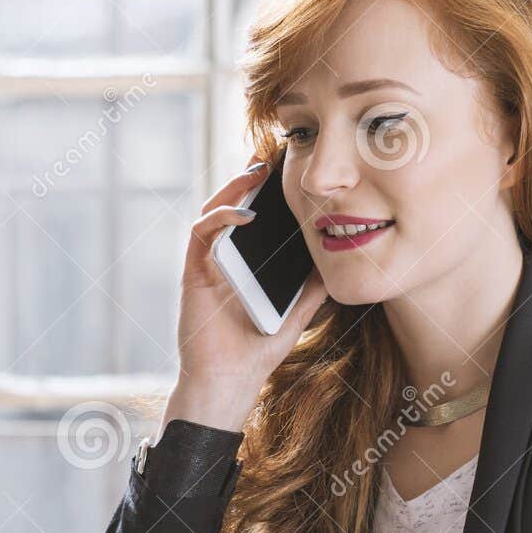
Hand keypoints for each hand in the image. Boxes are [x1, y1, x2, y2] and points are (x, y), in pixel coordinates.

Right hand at [166, 161, 327, 430]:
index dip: (266, 189)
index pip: (254, 214)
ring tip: (257, 171)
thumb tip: (338, 260)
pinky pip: (201, 233)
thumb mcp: (299, 311)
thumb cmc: (259, 349)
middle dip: (249, 176)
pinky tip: (244, 213)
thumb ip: (313, 286)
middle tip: (271, 153)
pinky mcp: (193, 271)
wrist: (231, 380)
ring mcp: (207, 262)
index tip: (287, 166)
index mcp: (246, 261)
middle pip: (233, 204)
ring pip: (214, 209)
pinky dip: (220, 217)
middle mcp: (224, 256)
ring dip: (234, 187)